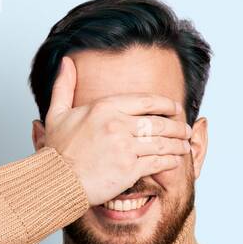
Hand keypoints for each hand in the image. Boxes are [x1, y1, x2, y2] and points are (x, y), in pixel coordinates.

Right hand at [41, 55, 191, 205]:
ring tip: (186, 145)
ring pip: (162, 142)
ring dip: (178, 144)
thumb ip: (64, 86)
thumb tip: (66, 62)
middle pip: (159, 122)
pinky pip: (158, 162)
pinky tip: (176, 161)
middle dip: (178, 126)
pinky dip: (170, 161)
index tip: (175, 108)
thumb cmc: (56, 152)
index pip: (146, 101)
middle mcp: (118, 124)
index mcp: (105, 108)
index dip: (167, 105)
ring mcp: (125, 147)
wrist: (56, 181)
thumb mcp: (56, 113)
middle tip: (186, 129)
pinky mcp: (129, 169)